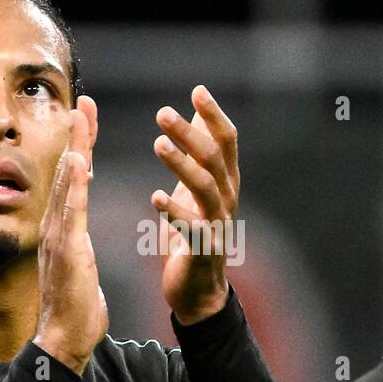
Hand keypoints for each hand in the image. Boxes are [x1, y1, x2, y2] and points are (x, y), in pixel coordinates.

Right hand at [34, 95, 108, 375]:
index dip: (79, 150)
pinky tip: (78, 161)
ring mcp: (58, 239)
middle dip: (75, 138)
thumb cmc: (75, 311)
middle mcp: (56, 229)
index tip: (85, 120)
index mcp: (63, 232)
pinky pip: (70, 211)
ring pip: (67, 186)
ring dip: (73, 149)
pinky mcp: (66, 252)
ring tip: (79, 118)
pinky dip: (73, 184)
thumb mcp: (78, 270)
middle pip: (67, 175)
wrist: (64, 340)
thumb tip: (74, 238)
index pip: (73, 182)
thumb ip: (75, 248)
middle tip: (82, 103)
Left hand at [150, 85, 237, 324]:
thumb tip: (199, 117)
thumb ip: (200, 157)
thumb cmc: (193, 235)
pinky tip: (155, 198)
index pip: (226, 141)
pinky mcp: (204, 249)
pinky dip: (175, 211)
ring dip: (182, 164)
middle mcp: (226, 199)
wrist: (198, 291)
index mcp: (224, 183)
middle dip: (190, 133)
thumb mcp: (196, 191)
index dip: (213, 115)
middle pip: (215, 158)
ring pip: (205, 187)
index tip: (197, 90)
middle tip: (163, 112)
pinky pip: (192, 227)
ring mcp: (217, 224)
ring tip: (158, 145)